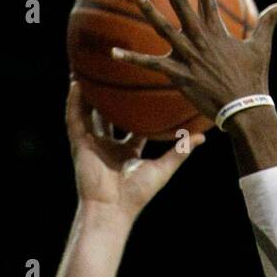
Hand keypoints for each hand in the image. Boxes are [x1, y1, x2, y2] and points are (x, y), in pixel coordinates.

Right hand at [66, 79, 204, 222]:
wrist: (114, 209)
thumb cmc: (138, 194)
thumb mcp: (163, 168)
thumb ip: (180, 152)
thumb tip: (202, 137)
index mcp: (126, 150)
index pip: (130, 123)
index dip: (133, 107)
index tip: (139, 86)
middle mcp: (108, 144)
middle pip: (106, 113)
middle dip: (107, 94)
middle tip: (111, 71)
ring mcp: (93, 143)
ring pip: (87, 111)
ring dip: (86, 91)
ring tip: (86, 67)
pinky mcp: (80, 144)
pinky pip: (74, 118)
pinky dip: (74, 101)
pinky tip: (77, 83)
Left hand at [111, 0, 276, 122]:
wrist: (244, 109)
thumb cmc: (253, 79)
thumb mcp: (262, 46)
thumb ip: (270, 21)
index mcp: (217, 30)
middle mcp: (199, 38)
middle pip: (179, 2)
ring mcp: (187, 56)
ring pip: (162, 27)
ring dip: (147, 10)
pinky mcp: (178, 74)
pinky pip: (151, 64)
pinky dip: (132, 59)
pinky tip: (114, 52)